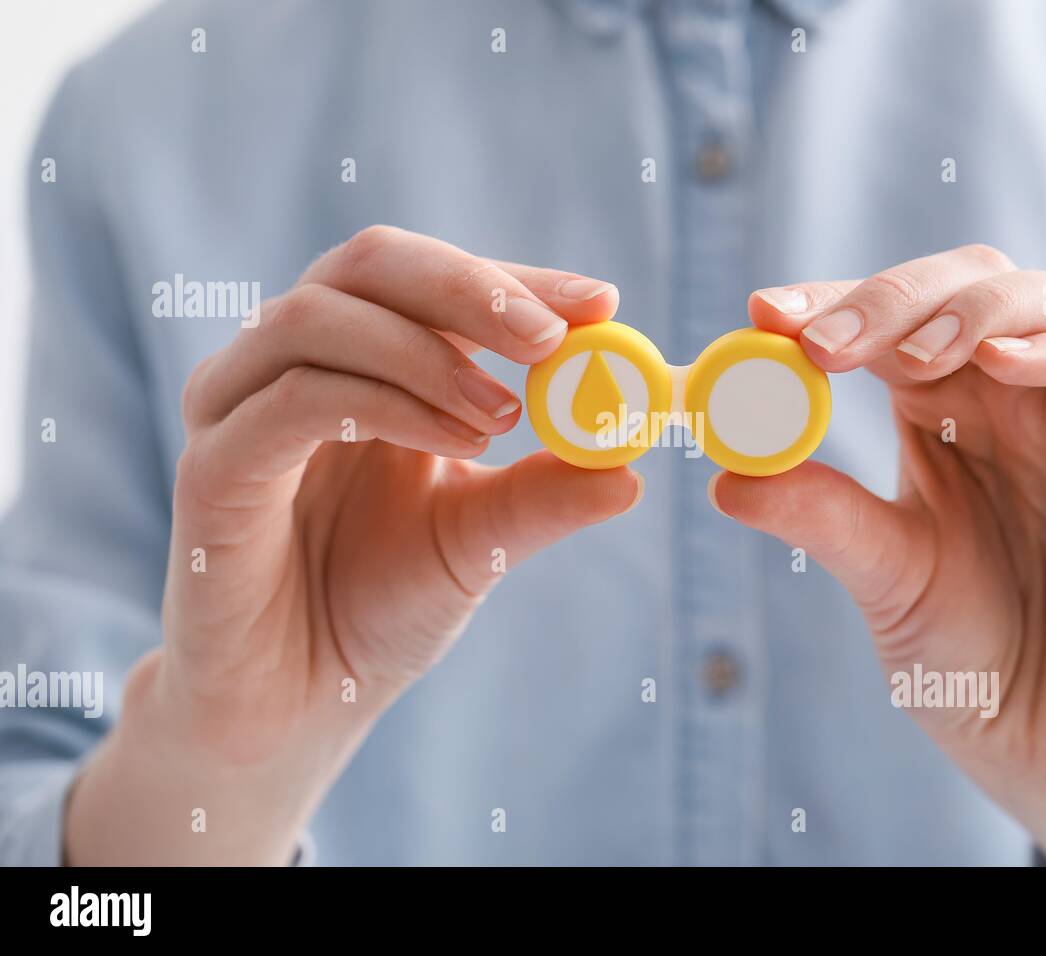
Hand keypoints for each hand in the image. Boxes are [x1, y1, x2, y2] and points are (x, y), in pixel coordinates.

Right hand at [66, 226, 639, 863]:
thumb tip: (634, 467)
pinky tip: (453, 444)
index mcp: (359, 362)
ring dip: (427, 353)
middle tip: (551, 336)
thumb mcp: (480, 541)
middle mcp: (291, 365)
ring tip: (504, 416)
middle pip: (370, 264)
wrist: (300, 703)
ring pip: (319, 316)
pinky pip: (292, 400)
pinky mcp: (211, 470)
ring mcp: (238, 409)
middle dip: (470, 290)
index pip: (429, 280)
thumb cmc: (380, 607)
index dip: (513, 281)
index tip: (599, 301)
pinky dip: (382, 403)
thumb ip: (543, 495)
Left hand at [717, 245, 1045, 863]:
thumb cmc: (966, 647)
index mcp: (950, 405)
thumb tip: (726, 477)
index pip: (898, 316)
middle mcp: (1020, 397)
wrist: (1044, 737)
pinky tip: (999, 363)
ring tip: (905, 355)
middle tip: (820, 340)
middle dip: (894, 299)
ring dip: (977, 309)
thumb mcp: (883, 573)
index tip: (766, 313)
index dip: (835, 301)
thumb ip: (821, 516)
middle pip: (975, 285)